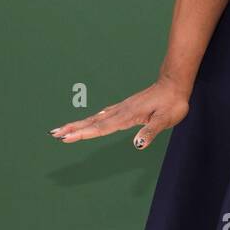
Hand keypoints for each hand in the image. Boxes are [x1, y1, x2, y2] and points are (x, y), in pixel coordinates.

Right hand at [49, 75, 190, 148]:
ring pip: (96, 118)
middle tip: (54, 134)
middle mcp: (121, 111)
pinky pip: (104, 115)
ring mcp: (122, 108)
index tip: (67, 138)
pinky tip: (89, 122)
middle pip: (93, 122)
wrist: (175, 83)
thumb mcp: (165, 120)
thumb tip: (138, 145)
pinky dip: (92, 120)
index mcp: (127, 116)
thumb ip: (151, 132)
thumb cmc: (172, 103)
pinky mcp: (126, 107)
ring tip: (63, 129)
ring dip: (79, 124)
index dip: (84, 134)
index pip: (102, 128)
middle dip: (73, 128)